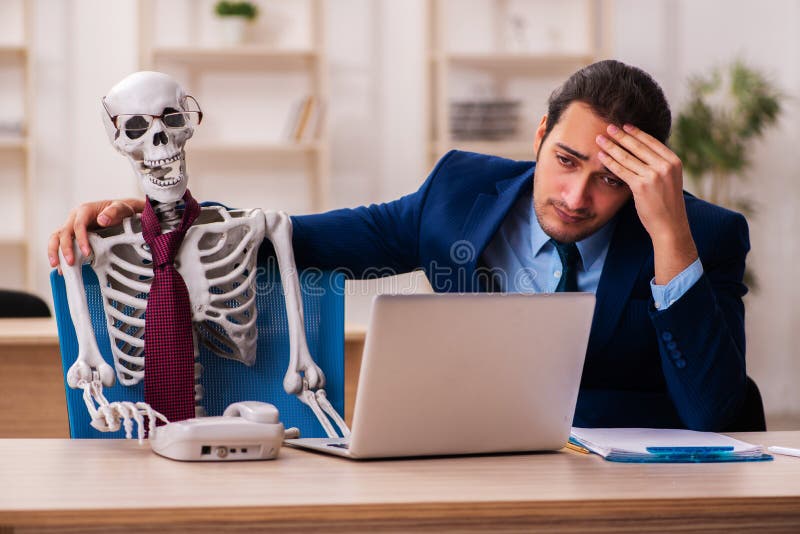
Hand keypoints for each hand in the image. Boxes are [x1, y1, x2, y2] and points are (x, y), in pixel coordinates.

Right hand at [48, 198, 145, 270]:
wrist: (119, 212)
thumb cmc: (119, 210)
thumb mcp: (121, 208)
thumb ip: (113, 212)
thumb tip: (102, 220)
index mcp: (85, 210)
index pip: (78, 225)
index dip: (81, 239)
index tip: (86, 253)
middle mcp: (74, 218)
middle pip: (63, 232)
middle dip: (65, 248)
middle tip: (70, 262)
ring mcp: (71, 226)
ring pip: (56, 237)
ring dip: (54, 252)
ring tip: (57, 266)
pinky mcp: (72, 234)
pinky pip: (60, 244)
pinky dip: (59, 255)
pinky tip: (61, 267)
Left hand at [596, 124, 697, 284]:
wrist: (670, 225)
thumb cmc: (667, 204)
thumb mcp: (669, 179)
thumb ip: (659, 165)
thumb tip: (642, 152)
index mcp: (673, 161)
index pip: (652, 142)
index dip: (636, 133)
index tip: (625, 126)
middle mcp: (665, 166)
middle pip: (638, 146)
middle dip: (621, 136)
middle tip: (608, 127)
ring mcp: (653, 175)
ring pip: (627, 157)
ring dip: (611, 146)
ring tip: (600, 139)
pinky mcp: (641, 186)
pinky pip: (621, 170)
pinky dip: (609, 161)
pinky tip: (601, 156)